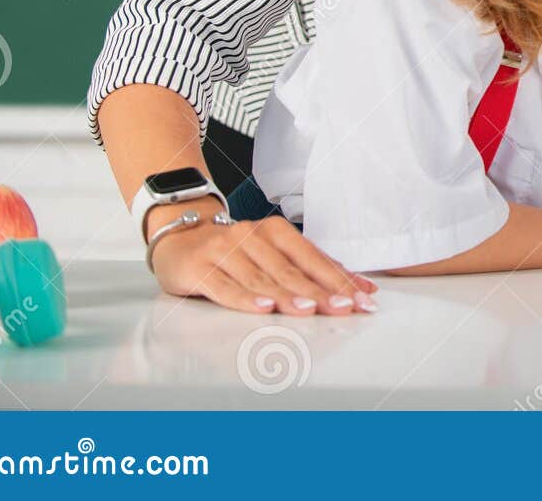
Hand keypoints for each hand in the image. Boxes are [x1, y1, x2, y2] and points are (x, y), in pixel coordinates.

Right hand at [150, 205, 377, 314]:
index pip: (313, 258)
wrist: (179, 237)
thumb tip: (355, 287)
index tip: (363, 299)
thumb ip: (307, 268)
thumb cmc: (233, 252)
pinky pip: (225, 287)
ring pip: (262, 279)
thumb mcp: (271, 253)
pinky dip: (245, 299)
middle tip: (345, 308)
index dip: (340, 279)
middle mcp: (252, 237)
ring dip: (288, 296)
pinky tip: (263, 308)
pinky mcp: (199, 268)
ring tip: (310, 309)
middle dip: (322, 291)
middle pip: (292, 270)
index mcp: (276, 231)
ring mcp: (225, 251)